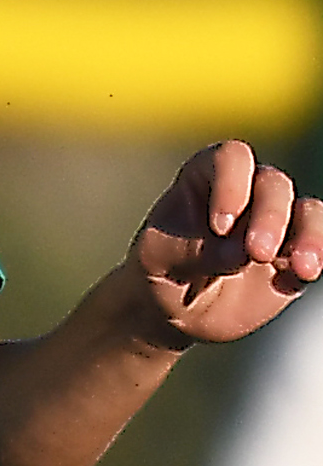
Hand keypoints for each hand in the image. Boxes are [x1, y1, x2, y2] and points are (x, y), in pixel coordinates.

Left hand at [127, 141, 322, 347]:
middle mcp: (247, 190)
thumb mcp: (160, 258)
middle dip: (270, 217)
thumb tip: (238, 254)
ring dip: (309, 236)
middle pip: (273, 184)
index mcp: (206, 175)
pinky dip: (318, 255)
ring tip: (303, 268)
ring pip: (308, 211)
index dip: (232, 186)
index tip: (219, 226)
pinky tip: (302, 275)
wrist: (180, 306)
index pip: (231, 159)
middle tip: (257, 252)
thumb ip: (193, 251)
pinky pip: (320, 244)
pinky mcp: (296, 252)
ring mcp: (276, 220)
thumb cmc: (163, 267)